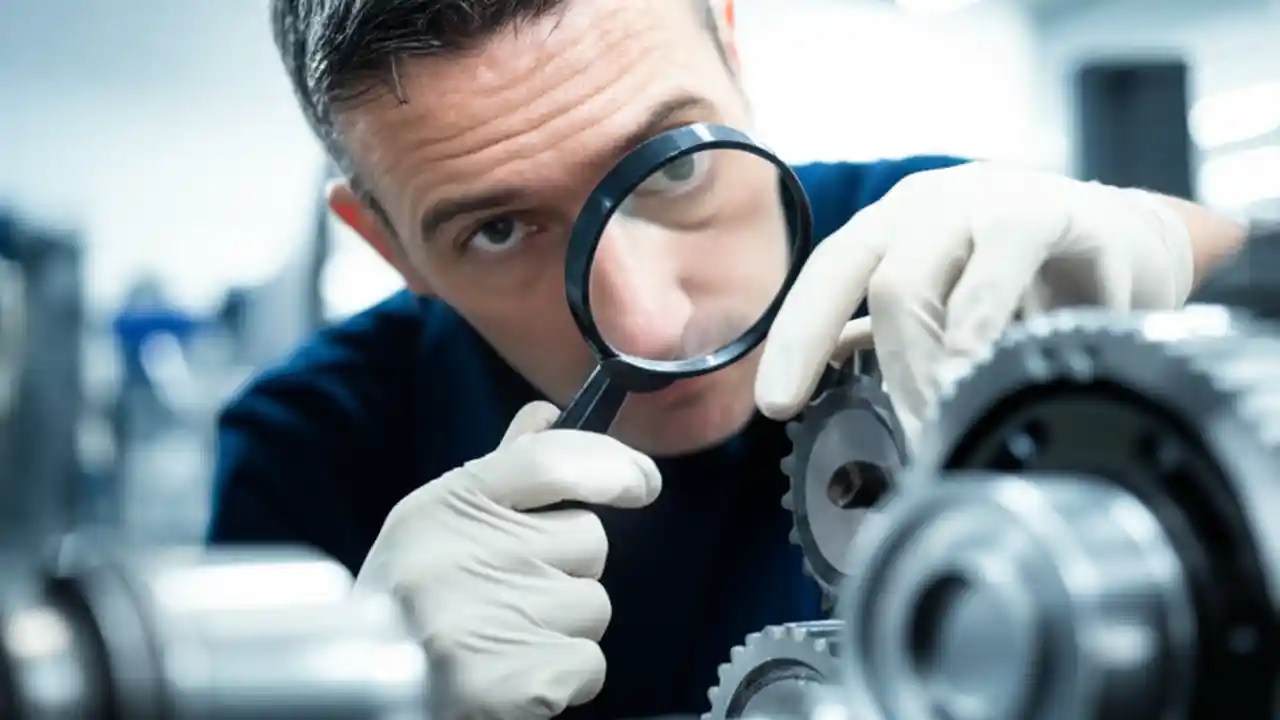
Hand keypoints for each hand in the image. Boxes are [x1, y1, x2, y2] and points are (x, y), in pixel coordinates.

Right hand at [354, 401, 661, 718]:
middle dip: (568, 566)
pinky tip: (514, 673)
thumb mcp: (436, 524)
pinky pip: (589, 665)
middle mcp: (468, 556)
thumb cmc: (409, 602)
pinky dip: (563, 676)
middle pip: (588, 540)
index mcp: (448, 506)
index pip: (550, 460)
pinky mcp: (515, 683)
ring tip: (506, 636)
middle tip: (513, 592)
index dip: (611, 464)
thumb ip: (502, 470)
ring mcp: (492, 621)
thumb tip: (548, 414)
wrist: (368, 687)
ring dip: (565, 624)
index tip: (643, 482)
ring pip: (593, 605)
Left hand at [756, 161, 1193, 445]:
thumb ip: (889, 337)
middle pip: (882, 280)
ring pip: (941, 278)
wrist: (1129, 235)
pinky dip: (997, 324)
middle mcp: (933, 206)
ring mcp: (995, 202)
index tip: (777, 405)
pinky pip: (1016, 269)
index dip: (796, 340)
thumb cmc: (1023, 275)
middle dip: (892, 365)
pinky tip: (1001, 366)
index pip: (827, 276)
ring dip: (938, 357)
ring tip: (953, 408)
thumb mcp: (946, 298)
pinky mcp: (1064, 215)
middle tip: (914, 429)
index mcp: (892, 227)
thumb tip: (827, 389)